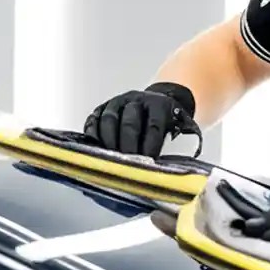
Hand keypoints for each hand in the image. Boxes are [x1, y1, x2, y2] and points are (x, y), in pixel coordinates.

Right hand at [84, 81, 200, 156]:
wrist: (153, 103)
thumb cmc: (164, 123)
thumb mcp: (176, 129)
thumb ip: (172, 145)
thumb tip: (164, 169)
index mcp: (158, 105)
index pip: (155, 124)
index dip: (151, 144)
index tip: (149, 160)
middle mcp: (136, 100)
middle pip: (130, 122)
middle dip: (128, 145)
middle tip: (129, 162)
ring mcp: (117, 103)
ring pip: (109, 119)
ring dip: (110, 142)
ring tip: (112, 160)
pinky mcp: (101, 109)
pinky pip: (93, 121)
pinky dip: (93, 136)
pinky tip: (96, 150)